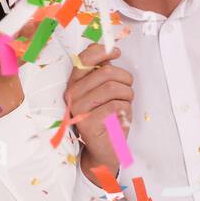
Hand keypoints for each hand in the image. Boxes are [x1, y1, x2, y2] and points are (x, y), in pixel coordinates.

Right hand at [64, 43, 132, 182]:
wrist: (102, 151)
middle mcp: (72, 94)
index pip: (84, 59)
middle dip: (125, 80)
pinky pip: (117, 106)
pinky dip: (126, 111)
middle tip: (128, 90)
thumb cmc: (104, 119)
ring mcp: (78, 109)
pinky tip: (120, 119)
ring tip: (124, 105)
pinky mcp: (87, 123)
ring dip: (127, 96)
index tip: (117, 52)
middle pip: (106, 73)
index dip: (103, 51)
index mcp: (74, 84)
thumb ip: (102, 72)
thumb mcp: (102, 92)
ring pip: (114, 88)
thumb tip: (110, 49)